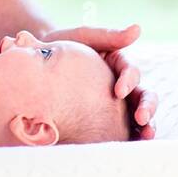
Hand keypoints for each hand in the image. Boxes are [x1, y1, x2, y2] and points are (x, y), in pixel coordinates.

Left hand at [42, 23, 155, 140]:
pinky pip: (120, 131)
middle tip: (142, 119)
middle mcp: (120, 86)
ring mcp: (114, 105)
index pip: (132, 73)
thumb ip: (107, 35)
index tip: (118, 91)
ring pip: (138, 116)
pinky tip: (127, 147)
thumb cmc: (57, 47)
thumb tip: (138, 29)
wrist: (30, 66)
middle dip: (147, 107)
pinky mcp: (103, 121)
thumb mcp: (81, 38)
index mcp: (117, 65)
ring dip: (146, 126)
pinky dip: (128, 138)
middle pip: (142, 96)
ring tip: (145, 136)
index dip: (129, 81)